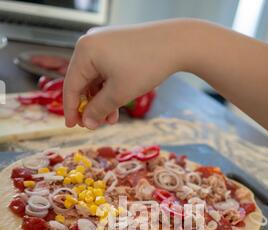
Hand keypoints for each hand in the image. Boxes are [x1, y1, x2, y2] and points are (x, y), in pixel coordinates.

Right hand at [63, 20, 182, 128]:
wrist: (175, 44)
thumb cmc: (145, 66)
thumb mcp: (119, 94)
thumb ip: (98, 109)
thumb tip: (86, 123)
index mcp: (85, 52)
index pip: (71, 85)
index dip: (70, 109)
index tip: (71, 127)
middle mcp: (90, 43)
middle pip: (82, 81)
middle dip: (89, 106)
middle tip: (94, 125)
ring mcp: (103, 43)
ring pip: (95, 78)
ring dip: (101, 100)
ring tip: (111, 119)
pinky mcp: (115, 46)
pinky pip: (105, 71)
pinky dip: (109, 89)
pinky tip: (116, 106)